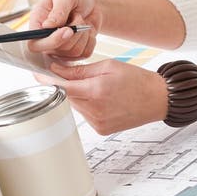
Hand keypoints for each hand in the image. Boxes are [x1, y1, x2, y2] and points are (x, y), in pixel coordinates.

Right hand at [27, 0, 102, 60]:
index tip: (68, 30)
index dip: (51, 41)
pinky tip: (87, 30)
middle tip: (78, 16)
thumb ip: (58, 10)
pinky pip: (84, 54)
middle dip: (73, 33)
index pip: (35, 44)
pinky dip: (90, 40)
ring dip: (82, 34)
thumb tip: (47, 26)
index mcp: (37, 24)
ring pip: (72, 52)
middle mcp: (46, 39)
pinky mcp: (75, 54)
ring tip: (80, 20)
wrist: (92, 4)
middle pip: (56, 50)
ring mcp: (60, 49)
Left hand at [44, 58, 167, 134]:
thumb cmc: (137, 80)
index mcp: (97, 91)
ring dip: (75, 94)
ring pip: (75, 105)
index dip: (48, 80)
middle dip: (64, 84)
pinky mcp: (101, 129)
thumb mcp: (108, 66)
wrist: (158, 99)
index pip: (62, 87)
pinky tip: (98, 97)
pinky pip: (84, 114)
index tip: (38, 73)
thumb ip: (81, 69)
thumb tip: (58, 69)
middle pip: (67, 96)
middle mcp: (96, 110)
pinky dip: (85, 104)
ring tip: (90, 84)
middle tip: (64, 72)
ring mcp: (98, 122)